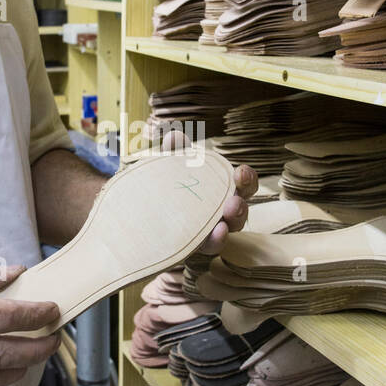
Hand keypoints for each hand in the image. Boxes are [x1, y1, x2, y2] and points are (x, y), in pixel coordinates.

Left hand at [161, 131, 256, 254]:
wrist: (139, 214)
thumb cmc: (162, 187)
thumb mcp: (166, 167)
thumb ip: (173, 153)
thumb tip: (175, 138)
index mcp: (218, 191)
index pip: (241, 186)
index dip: (247, 180)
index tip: (241, 173)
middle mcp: (218, 213)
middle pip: (239, 212)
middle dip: (240, 207)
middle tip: (233, 202)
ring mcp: (207, 232)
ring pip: (226, 232)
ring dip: (227, 228)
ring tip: (223, 225)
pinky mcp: (192, 247)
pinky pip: (207, 247)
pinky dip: (213, 241)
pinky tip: (214, 235)